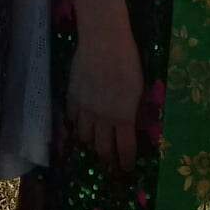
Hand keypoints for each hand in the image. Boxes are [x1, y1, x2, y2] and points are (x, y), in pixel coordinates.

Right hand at [69, 26, 144, 171]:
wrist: (103, 41)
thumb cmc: (128, 61)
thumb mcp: (138, 88)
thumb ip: (131, 109)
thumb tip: (129, 123)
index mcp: (123, 117)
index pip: (124, 149)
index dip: (125, 162)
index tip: (126, 169)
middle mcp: (102, 118)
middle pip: (102, 148)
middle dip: (107, 159)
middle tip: (110, 163)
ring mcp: (84, 108)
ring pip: (84, 136)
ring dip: (90, 143)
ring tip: (93, 144)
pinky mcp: (72, 97)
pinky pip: (72, 119)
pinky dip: (76, 125)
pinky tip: (79, 123)